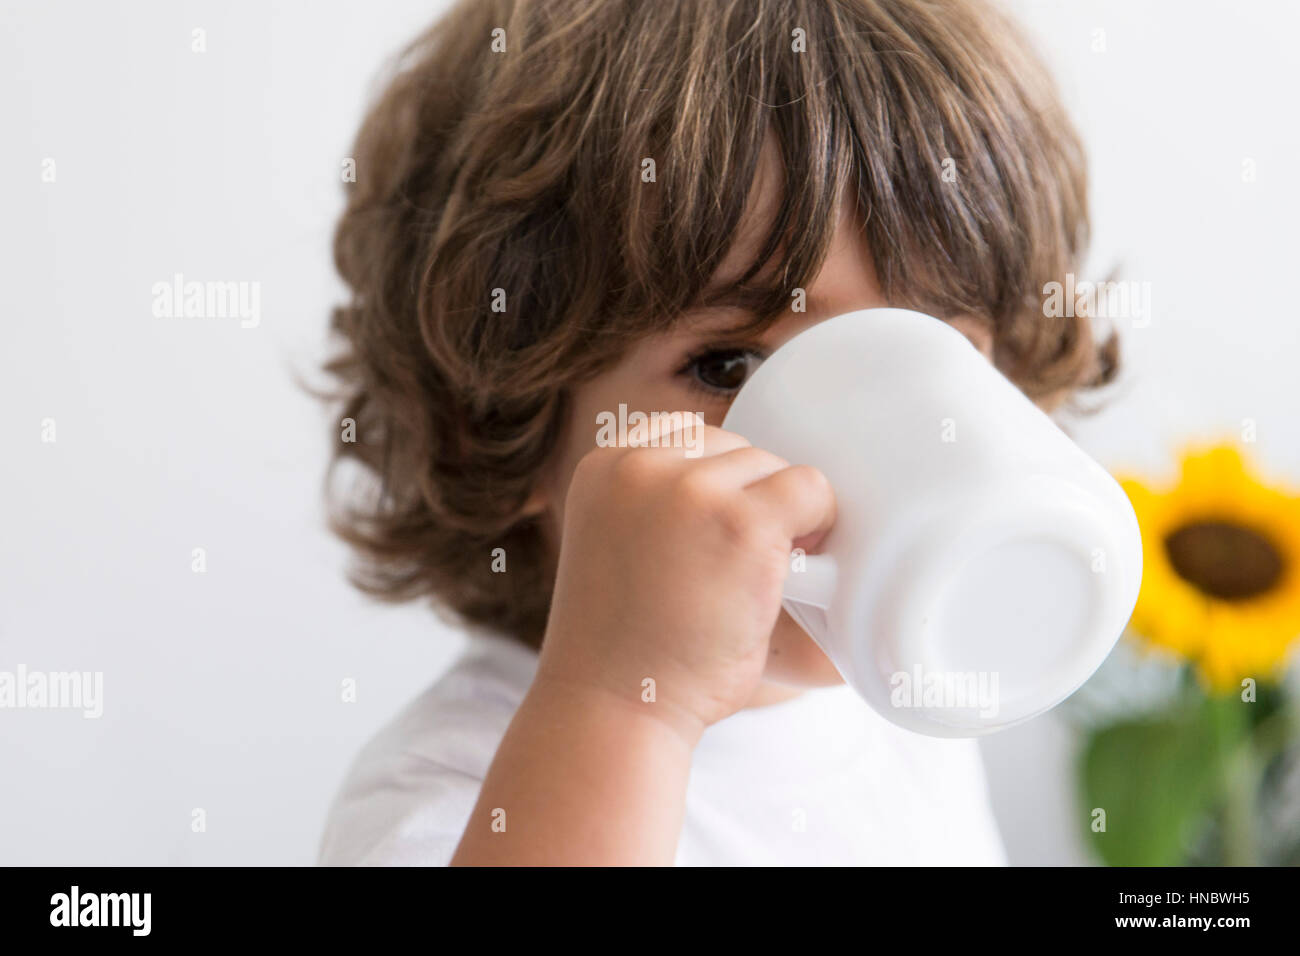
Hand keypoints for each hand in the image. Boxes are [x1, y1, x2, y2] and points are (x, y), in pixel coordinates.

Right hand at [535, 423, 836, 741]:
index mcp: (606, 465)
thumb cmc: (626, 644)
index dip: (714, 484)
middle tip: (732, 570)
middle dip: (747, 502)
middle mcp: (644, 465)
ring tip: (748, 580)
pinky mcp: (745, 523)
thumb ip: (661, 500)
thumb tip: (750, 475)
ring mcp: (694, 491)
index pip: (688, 435)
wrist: (615, 706)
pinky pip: (810, 491)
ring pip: (772, 469)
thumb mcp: (620, 542)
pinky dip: (817, 526)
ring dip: (778, 520)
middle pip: (734, 449)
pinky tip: (790, 572)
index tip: (708, 537)